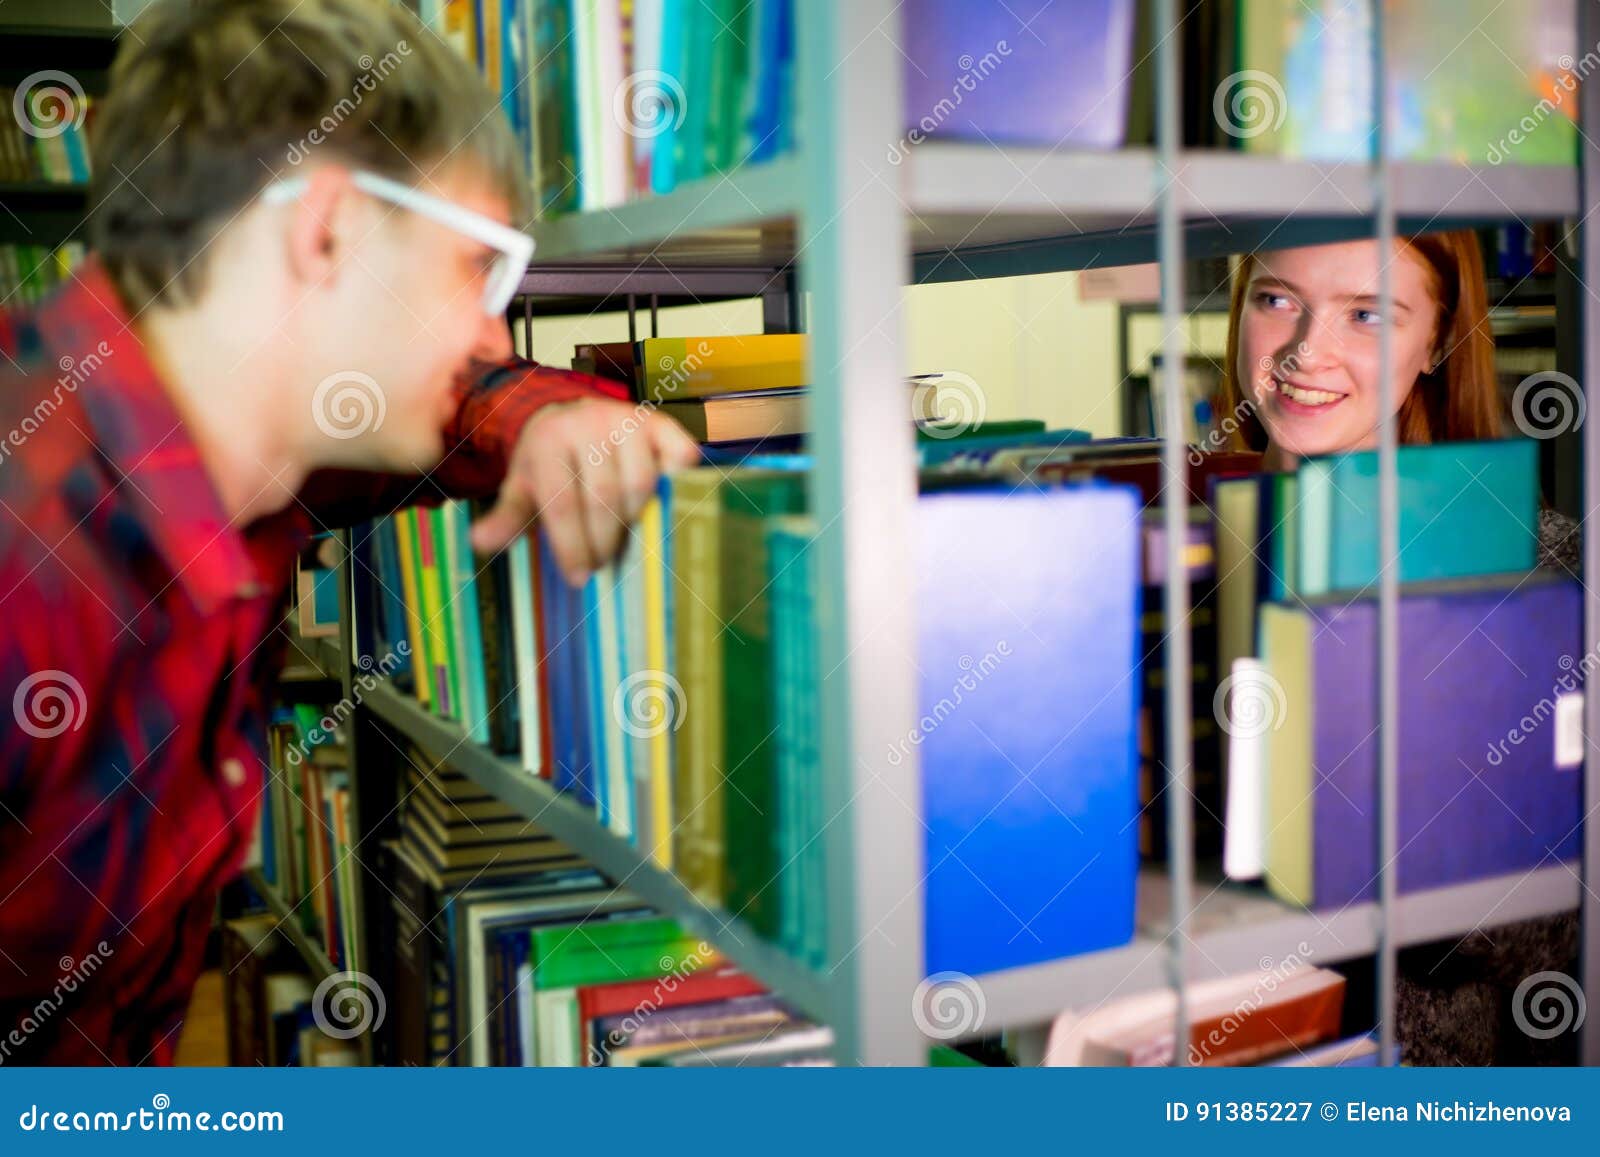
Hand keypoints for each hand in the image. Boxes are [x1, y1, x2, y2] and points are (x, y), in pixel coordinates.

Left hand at [469, 397, 699, 583]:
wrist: (572, 416)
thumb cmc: (548, 464)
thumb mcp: (522, 488)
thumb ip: (507, 517)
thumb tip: (479, 543)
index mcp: (549, 440)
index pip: (563, 503)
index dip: (572, 545)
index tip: (579, 577)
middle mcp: (587, 422)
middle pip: (603, 497)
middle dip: (604, 539)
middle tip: (603, 564)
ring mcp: (626, 419)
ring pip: (641, 482)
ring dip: (635, 520)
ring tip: (625, 539)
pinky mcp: (657, 422)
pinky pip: (676, 455)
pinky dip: (676, 480)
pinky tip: (665, 503)